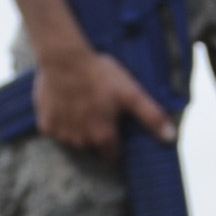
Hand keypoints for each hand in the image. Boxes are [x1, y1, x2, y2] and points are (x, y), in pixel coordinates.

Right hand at [25, 40, 172, 159]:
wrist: (64, 59)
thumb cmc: (99, 74)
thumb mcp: (131, 93)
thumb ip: (152, 117)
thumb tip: (170, 138)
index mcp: (103, 136)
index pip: (113, 156)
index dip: (117, 146)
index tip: (117, 131)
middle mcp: (81, 140)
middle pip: (93, 148)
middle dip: (98, 135)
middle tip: (100, 112)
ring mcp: (61, 133)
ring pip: (74, 140)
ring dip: (79, 129)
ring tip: (83, 105)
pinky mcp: (45, 124)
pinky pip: (56, 130)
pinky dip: (61, 121)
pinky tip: (67, 104)